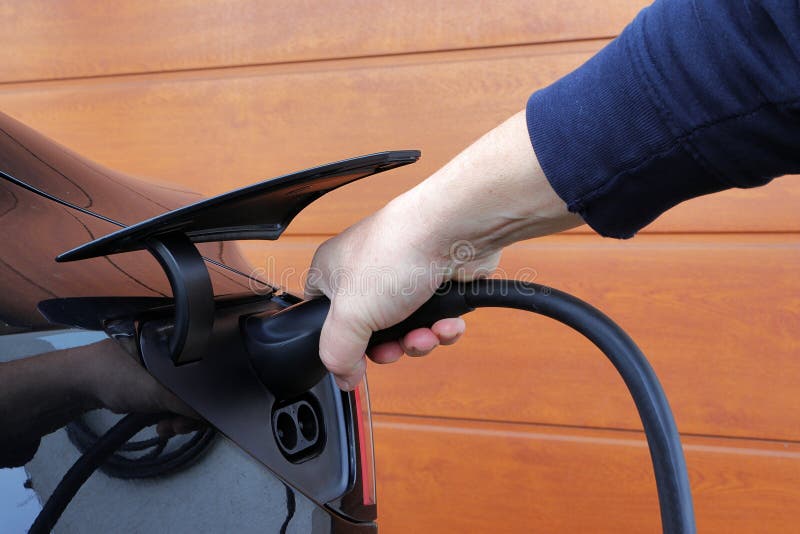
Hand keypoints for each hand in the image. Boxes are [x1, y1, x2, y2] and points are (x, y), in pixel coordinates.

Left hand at [80, 339, 202, 436]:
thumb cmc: (120, 377)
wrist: (79, 383)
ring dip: (180, 418)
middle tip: (179, 427)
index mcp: (182, 344)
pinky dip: (170, 416)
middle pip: (200, 388)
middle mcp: (177, 354)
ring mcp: (164, 369)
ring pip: (186, 398)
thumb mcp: (159, 392)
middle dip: (191, 413)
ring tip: (167, 429)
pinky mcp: (153, 383)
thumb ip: (190, 405)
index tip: (200, 415)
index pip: (212, 370)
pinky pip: (172, 401)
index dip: (212, 395)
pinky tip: (162, 427)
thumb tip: (216, 418)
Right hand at [305, 199, 499, 389]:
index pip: (322, 316)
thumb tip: (343, 378)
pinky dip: (442, 328)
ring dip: (418, 341)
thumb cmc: (396, 253)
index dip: (338, 341)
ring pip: (406, 330)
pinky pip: (435, 321)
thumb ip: (338, 353)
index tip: (353, 357)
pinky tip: (446, 324)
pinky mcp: (437, 284)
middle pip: (370, 332)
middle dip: (388, 347)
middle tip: (395, 347)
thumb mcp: (350, 316)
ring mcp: (403, 277)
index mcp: (333, 272)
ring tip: (426, 334)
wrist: (454, 233)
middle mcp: (367, 273)